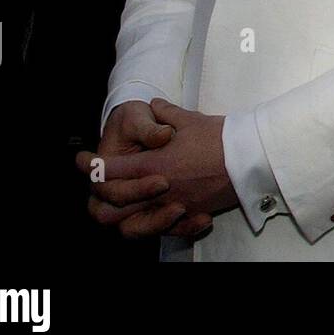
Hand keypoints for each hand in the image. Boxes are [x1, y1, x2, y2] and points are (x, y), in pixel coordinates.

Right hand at [77, 101, 176, 232]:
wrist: (154, 130)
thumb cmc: (136, 122)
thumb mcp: (139, 117)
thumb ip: (149, 128)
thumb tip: (163, 134)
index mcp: (105, 171)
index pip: (108, 187)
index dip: (132, 187)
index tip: (161, 178)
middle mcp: (116, 193)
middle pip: (114, 214)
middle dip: (142, 201)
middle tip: (168, 186)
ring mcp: (135, 206)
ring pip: (138, 229)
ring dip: (159, 223)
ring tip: (184, 209)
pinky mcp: (156, 213)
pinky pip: (164, 231)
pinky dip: (183, 229)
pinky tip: (205, 219)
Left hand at [80, 99, 236, 238]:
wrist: (250, 158)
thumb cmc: (219, 136)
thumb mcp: (189, 119)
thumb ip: (165, 115)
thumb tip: (155, 106)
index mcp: (153, 163)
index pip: (109, 170)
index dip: (91, 166)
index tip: (83, 161)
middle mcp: (157, 190)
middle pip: (113, 204)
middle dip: (101, 194)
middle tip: (99, 183)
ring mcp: (173, 206)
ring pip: (133, 223)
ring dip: (124, 215)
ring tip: (124, 205)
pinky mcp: (190, 214)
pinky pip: (163, 228)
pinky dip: (156, 224)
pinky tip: (158, 215)